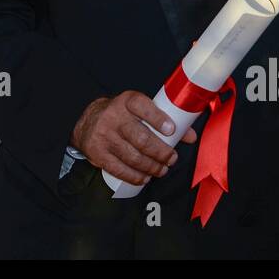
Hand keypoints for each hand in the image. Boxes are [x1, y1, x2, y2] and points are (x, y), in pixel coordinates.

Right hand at [71, 91, 197, 185]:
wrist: (88, 122)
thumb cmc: (121, 116)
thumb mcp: (139, 111)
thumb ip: (165, 121)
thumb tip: (190, 136)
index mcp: (126, 101)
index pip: (142, 107)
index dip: (158, 119)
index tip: (171, 130)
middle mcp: (113, 116)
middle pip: (141, 138)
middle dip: (161, 152)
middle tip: (171, 158)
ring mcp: (104, 136)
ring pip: (132, 156)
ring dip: (151, 167)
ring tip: (162, 169)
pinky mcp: (98, 153)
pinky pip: (119, 169)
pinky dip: (135, 176)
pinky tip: (145, 177)